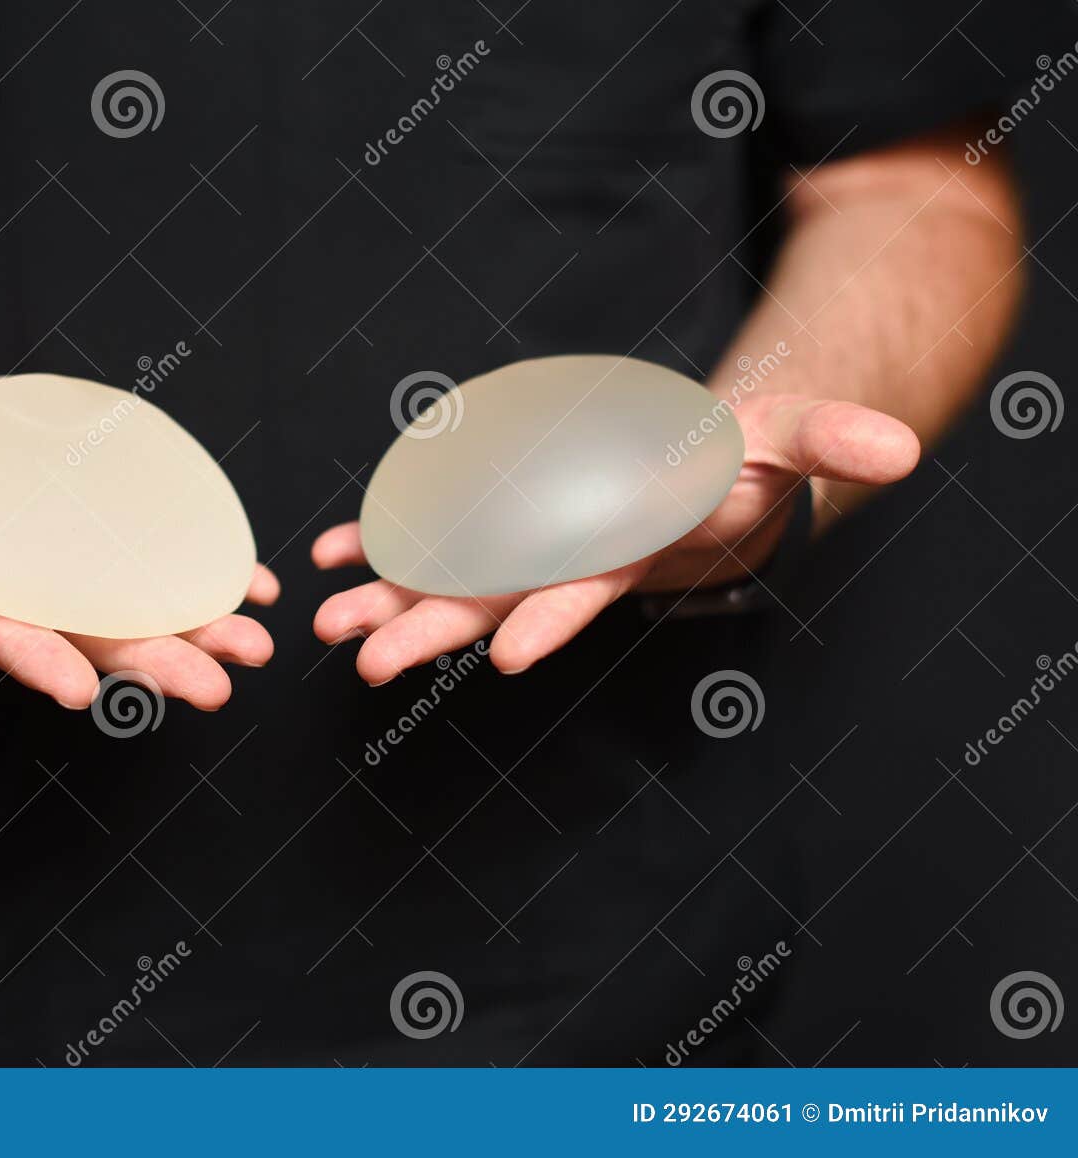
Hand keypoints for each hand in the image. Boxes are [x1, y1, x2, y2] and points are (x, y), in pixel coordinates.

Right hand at [0, 412, 277, 709]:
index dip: (29, 654)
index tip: (77, 691)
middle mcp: (8, 593)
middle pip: (83, 635)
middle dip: (148, 662)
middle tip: (218, 684)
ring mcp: (51, 577)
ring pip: (131, 615)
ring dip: (195, 632)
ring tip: (259, 644)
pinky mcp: (82, 552)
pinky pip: (151, 575)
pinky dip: (202, 583)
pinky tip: (256, 587)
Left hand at [312, 394, 919, 682]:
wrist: (683, 477)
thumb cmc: (730, 461)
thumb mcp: (782, 438)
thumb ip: (826, 438)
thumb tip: (898, 450)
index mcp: (625, 547)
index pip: (586, 589)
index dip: (553, 616)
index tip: (512, 654)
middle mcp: (561, 562)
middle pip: (492, 604)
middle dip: (432, 633)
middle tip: (370, 664)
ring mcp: (519, 548)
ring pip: (445, 584)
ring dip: (386, 602)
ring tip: (328, 623)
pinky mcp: (490, 523)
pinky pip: (426, 540)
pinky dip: (377, 546)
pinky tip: (327, 556)